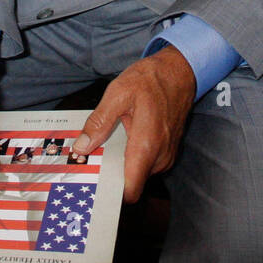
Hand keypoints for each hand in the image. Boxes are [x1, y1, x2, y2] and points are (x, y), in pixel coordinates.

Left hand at [73, 46, 195, 202]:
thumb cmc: (151, 79)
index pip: (131, 190)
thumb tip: (81, 147)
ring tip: (110, 140)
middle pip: (131, 181)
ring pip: (139, 172)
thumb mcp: (118, 93)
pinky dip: (134, 155)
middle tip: (94, 154)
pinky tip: (125, 136)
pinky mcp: (168, 151)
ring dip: (124, 162)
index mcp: (146, 145)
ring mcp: (166, 155)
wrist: (180, 71)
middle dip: (112, 171)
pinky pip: (147, 163)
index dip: (111, 191)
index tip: (93, 182)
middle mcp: (160, 156)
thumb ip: (99, 122)